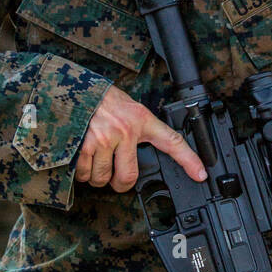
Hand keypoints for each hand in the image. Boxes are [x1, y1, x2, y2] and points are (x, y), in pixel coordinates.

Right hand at [76, 85, 206, 192]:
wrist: (71, 86)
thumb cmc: (100, 98)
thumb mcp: (128, 107)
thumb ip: (138, 129)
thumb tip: (139, 155)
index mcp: (141, 120)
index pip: (172, 141)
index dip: (189, 160)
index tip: (200, 174)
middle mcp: (125, 131)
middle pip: (128, 177)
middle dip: (120, 184)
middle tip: (116, 179)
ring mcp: (104, 139)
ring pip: (103, 178)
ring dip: (97, 178)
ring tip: (95, 161)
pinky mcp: (84, 145)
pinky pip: (84, 174)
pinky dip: (81, 172)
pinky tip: (81, 158)